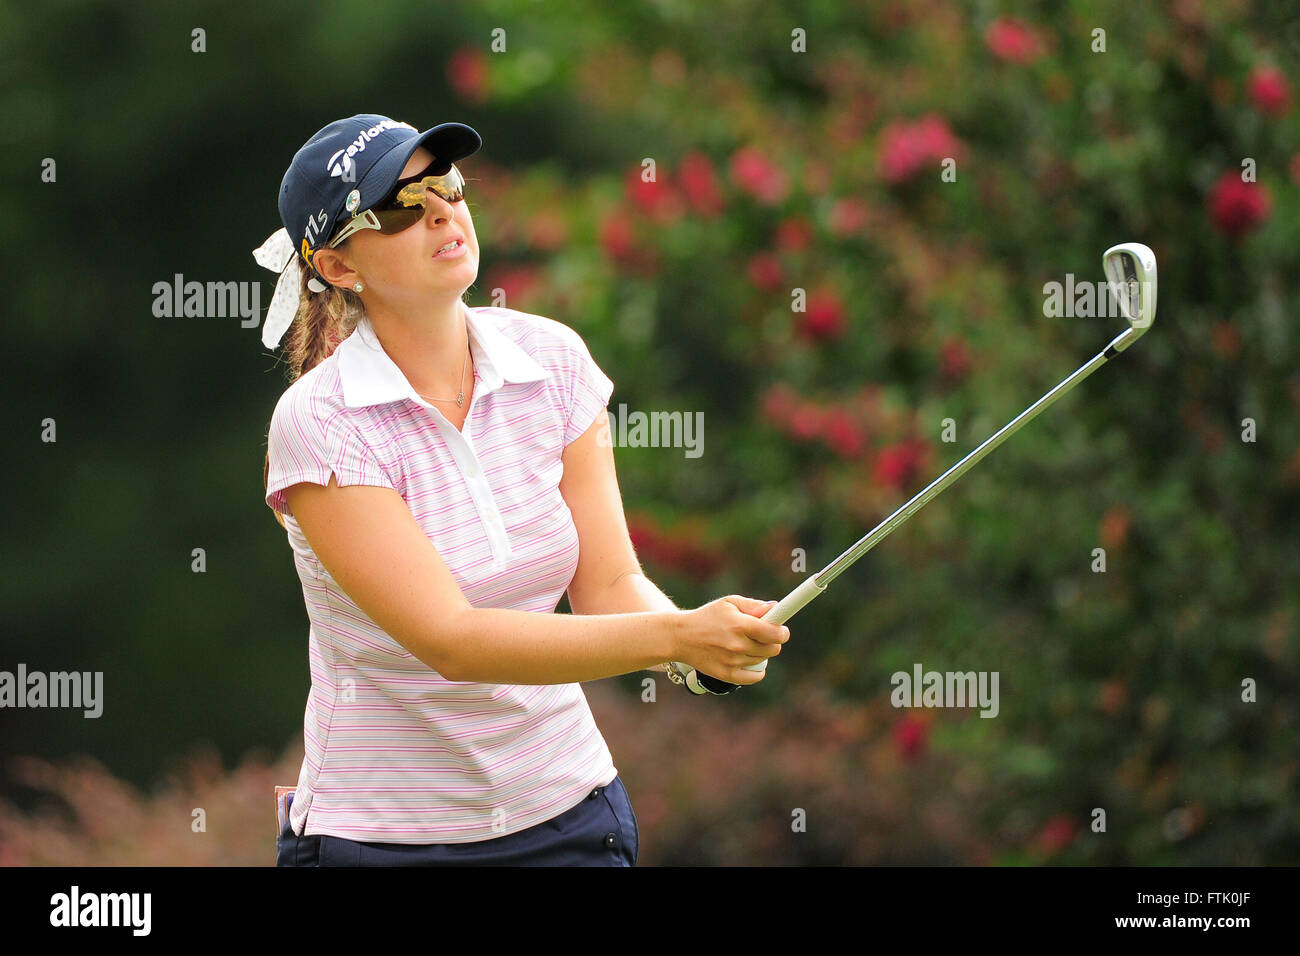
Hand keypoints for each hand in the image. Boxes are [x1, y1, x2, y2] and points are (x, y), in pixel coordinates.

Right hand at [670, 595, 789, 685]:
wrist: (680, 637)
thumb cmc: (707, 617)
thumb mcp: (729, 603)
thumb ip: (753, 605)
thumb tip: (775, 608)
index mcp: (740, 625)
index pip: (775, 634)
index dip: (782, 632)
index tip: (781, 630)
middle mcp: (738, 645)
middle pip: (773, 649)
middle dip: (771, 642)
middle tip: (762, 636)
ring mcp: (732, 662)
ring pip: (763, 660)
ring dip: (760, 653)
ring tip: (747, 645)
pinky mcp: (726, 675)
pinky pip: (754, 677)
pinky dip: (757, 670)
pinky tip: (750, 661)